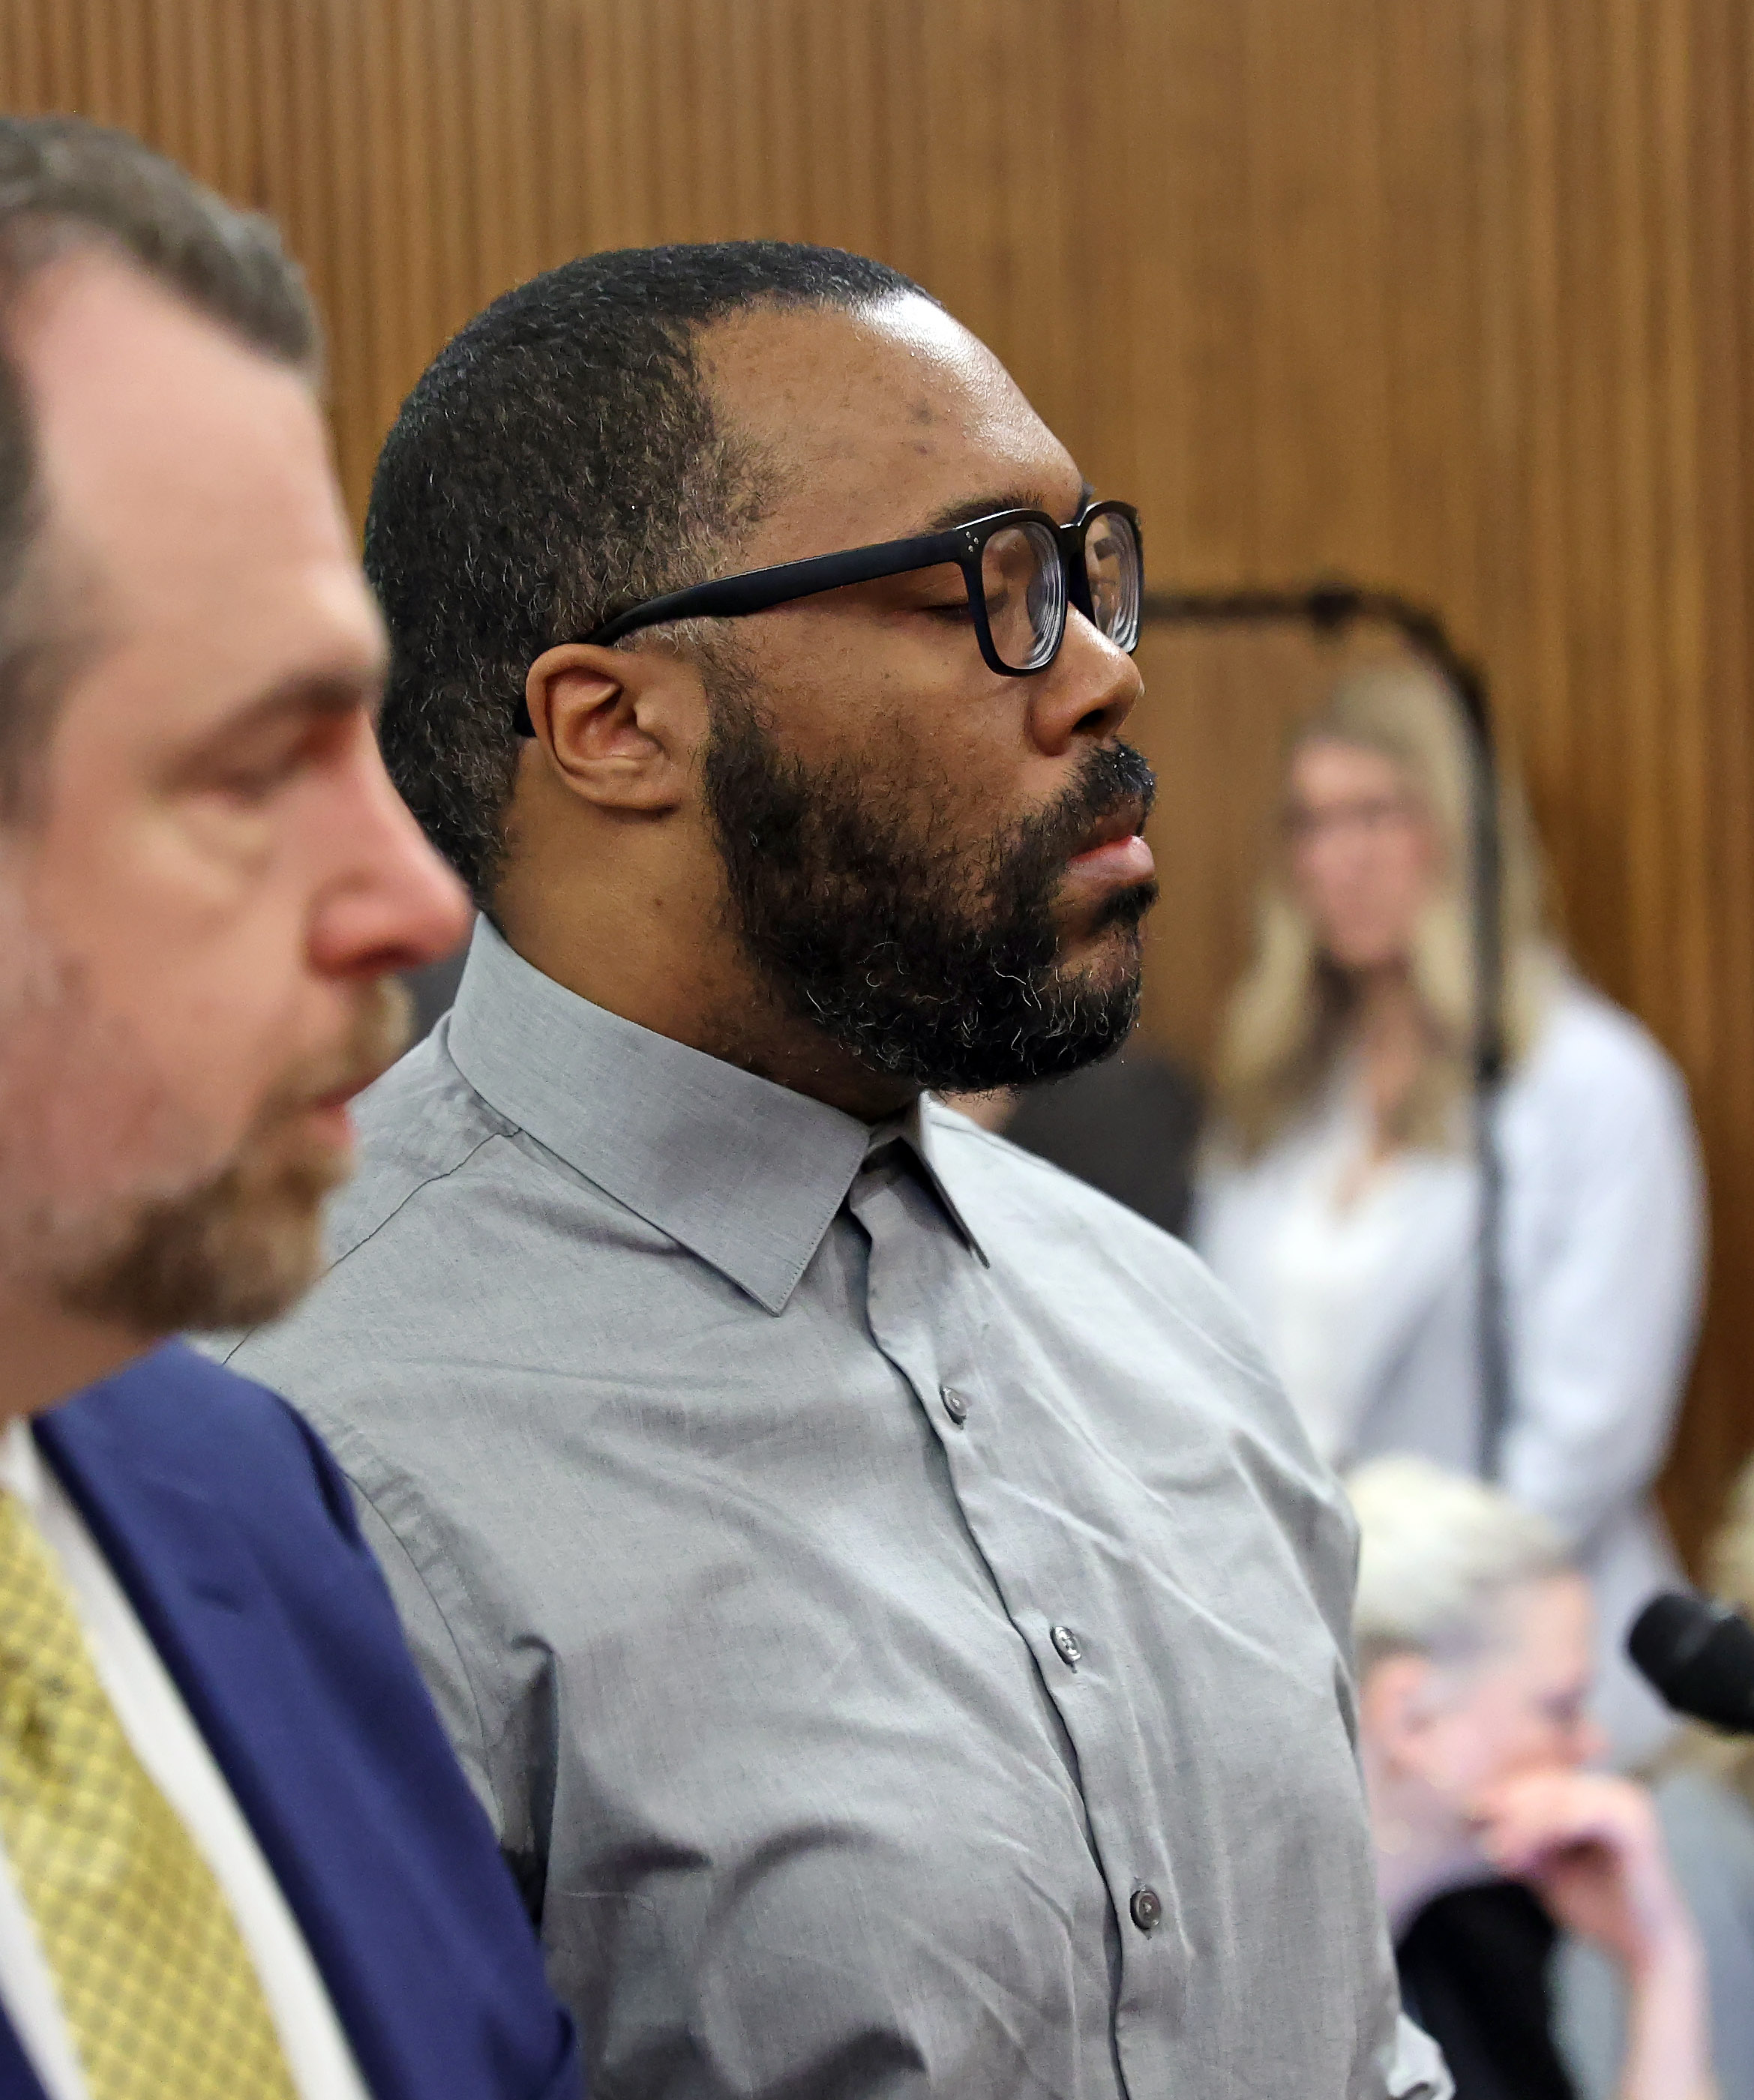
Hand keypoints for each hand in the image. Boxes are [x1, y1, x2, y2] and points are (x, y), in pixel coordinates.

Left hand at [1471, 1770, 1689, 1974]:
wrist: (1646, 1952)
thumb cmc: (1598, 1909)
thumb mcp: (1548, 1868)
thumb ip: (1522, 1841)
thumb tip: (1474, 1815)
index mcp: (1599, 1796)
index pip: (1543, 1783)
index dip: (1505, 1795)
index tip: (1468, 1811)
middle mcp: (1616, 1791)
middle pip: (1547, 1785)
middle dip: (1507, 1804)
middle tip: (1472, 1819)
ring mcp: (1627, 1802)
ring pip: (1557, 1798)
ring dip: (1520, 1821)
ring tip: (1492, 1848)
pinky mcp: (1632, 1822)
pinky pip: (1575, 1816)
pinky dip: (1541, 1832)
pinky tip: (1515, 1855)